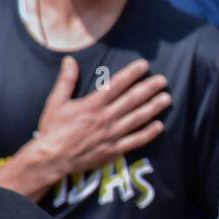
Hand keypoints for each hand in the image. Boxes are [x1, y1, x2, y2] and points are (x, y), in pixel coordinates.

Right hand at [33, 56, 170, 177]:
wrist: (51, 159)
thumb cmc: (53, 130)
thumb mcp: (56, 102)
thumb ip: (66, 81)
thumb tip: (69, 60)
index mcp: (93, 105)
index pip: (117, 85)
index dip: (132, 74)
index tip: (145, 65)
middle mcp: (106, 118)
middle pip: (132, 100)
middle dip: (149, 88)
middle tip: (163, 80)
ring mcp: (112, 135)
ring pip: (138, 119)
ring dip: (153, 107)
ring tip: (167, 98)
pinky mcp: (114, 150)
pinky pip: (135, 141)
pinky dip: (148, 133)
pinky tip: (159, 126)